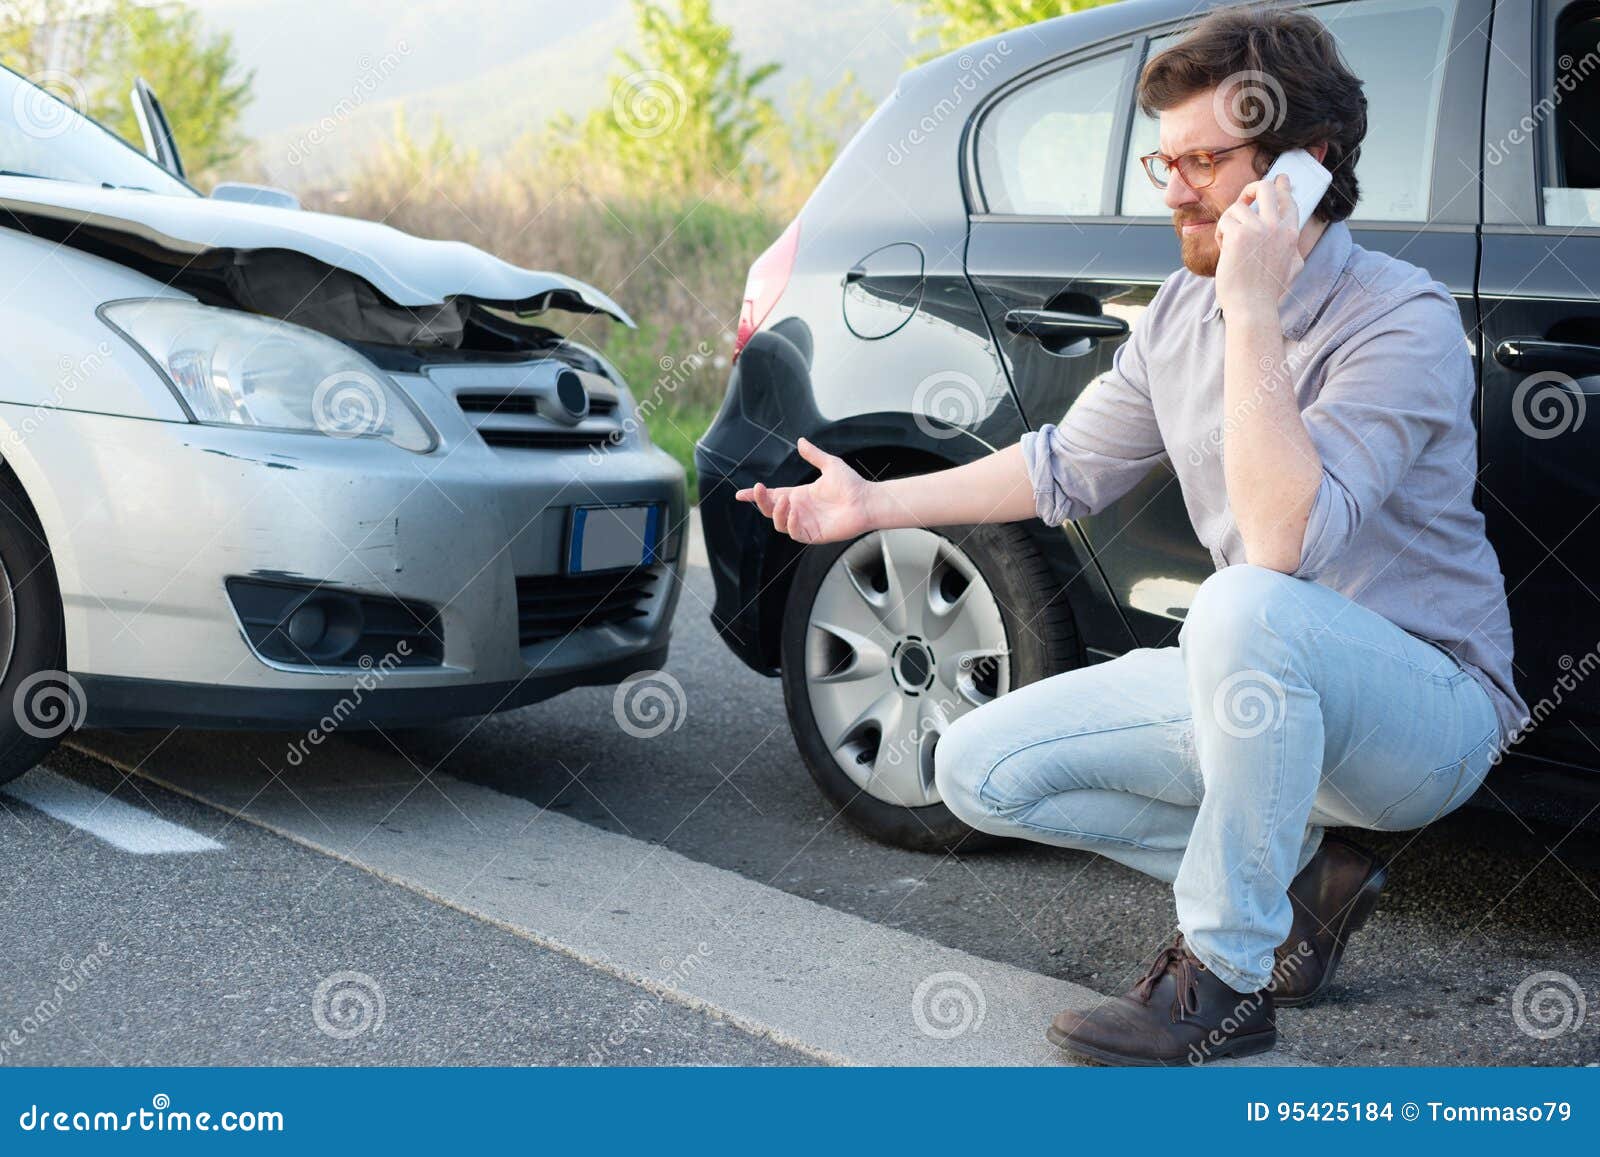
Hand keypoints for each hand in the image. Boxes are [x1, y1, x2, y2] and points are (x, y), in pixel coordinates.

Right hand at [735, 438, 875, 543]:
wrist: (866, 500)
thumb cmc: (851, 484)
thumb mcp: (830, 465)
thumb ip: (814, 455)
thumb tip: (800, 441)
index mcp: (800, 495)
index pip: (773, 496)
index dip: (757, 496)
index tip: (740, 494)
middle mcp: (800, 510)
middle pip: (770, 510)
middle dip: (761, 501)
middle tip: (759, 488)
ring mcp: (806, 523)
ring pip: (779, 523)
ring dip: (777, 512)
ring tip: (785, 500)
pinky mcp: (814, 534)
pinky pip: (795, 532)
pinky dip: (790, 523)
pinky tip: (793, 512)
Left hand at [1213, 174, 1305, 318]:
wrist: (1252, 307)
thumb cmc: (1267, 292)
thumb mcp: (1292, 267)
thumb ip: (1293, 249)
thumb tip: (1295, 242)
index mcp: (1291, 234)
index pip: (1288, 200)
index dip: (1283, 186)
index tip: (1280, 178)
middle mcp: (1277, 227)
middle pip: (1265, 188)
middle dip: (1251, 189)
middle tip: (1244, 198)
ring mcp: (1258, 229)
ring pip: (1238, 207)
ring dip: (1229, 223)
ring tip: (1229, 243)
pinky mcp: (1238, 235)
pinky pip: (1224, 222)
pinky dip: (1220, 235)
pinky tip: (1224, 251)